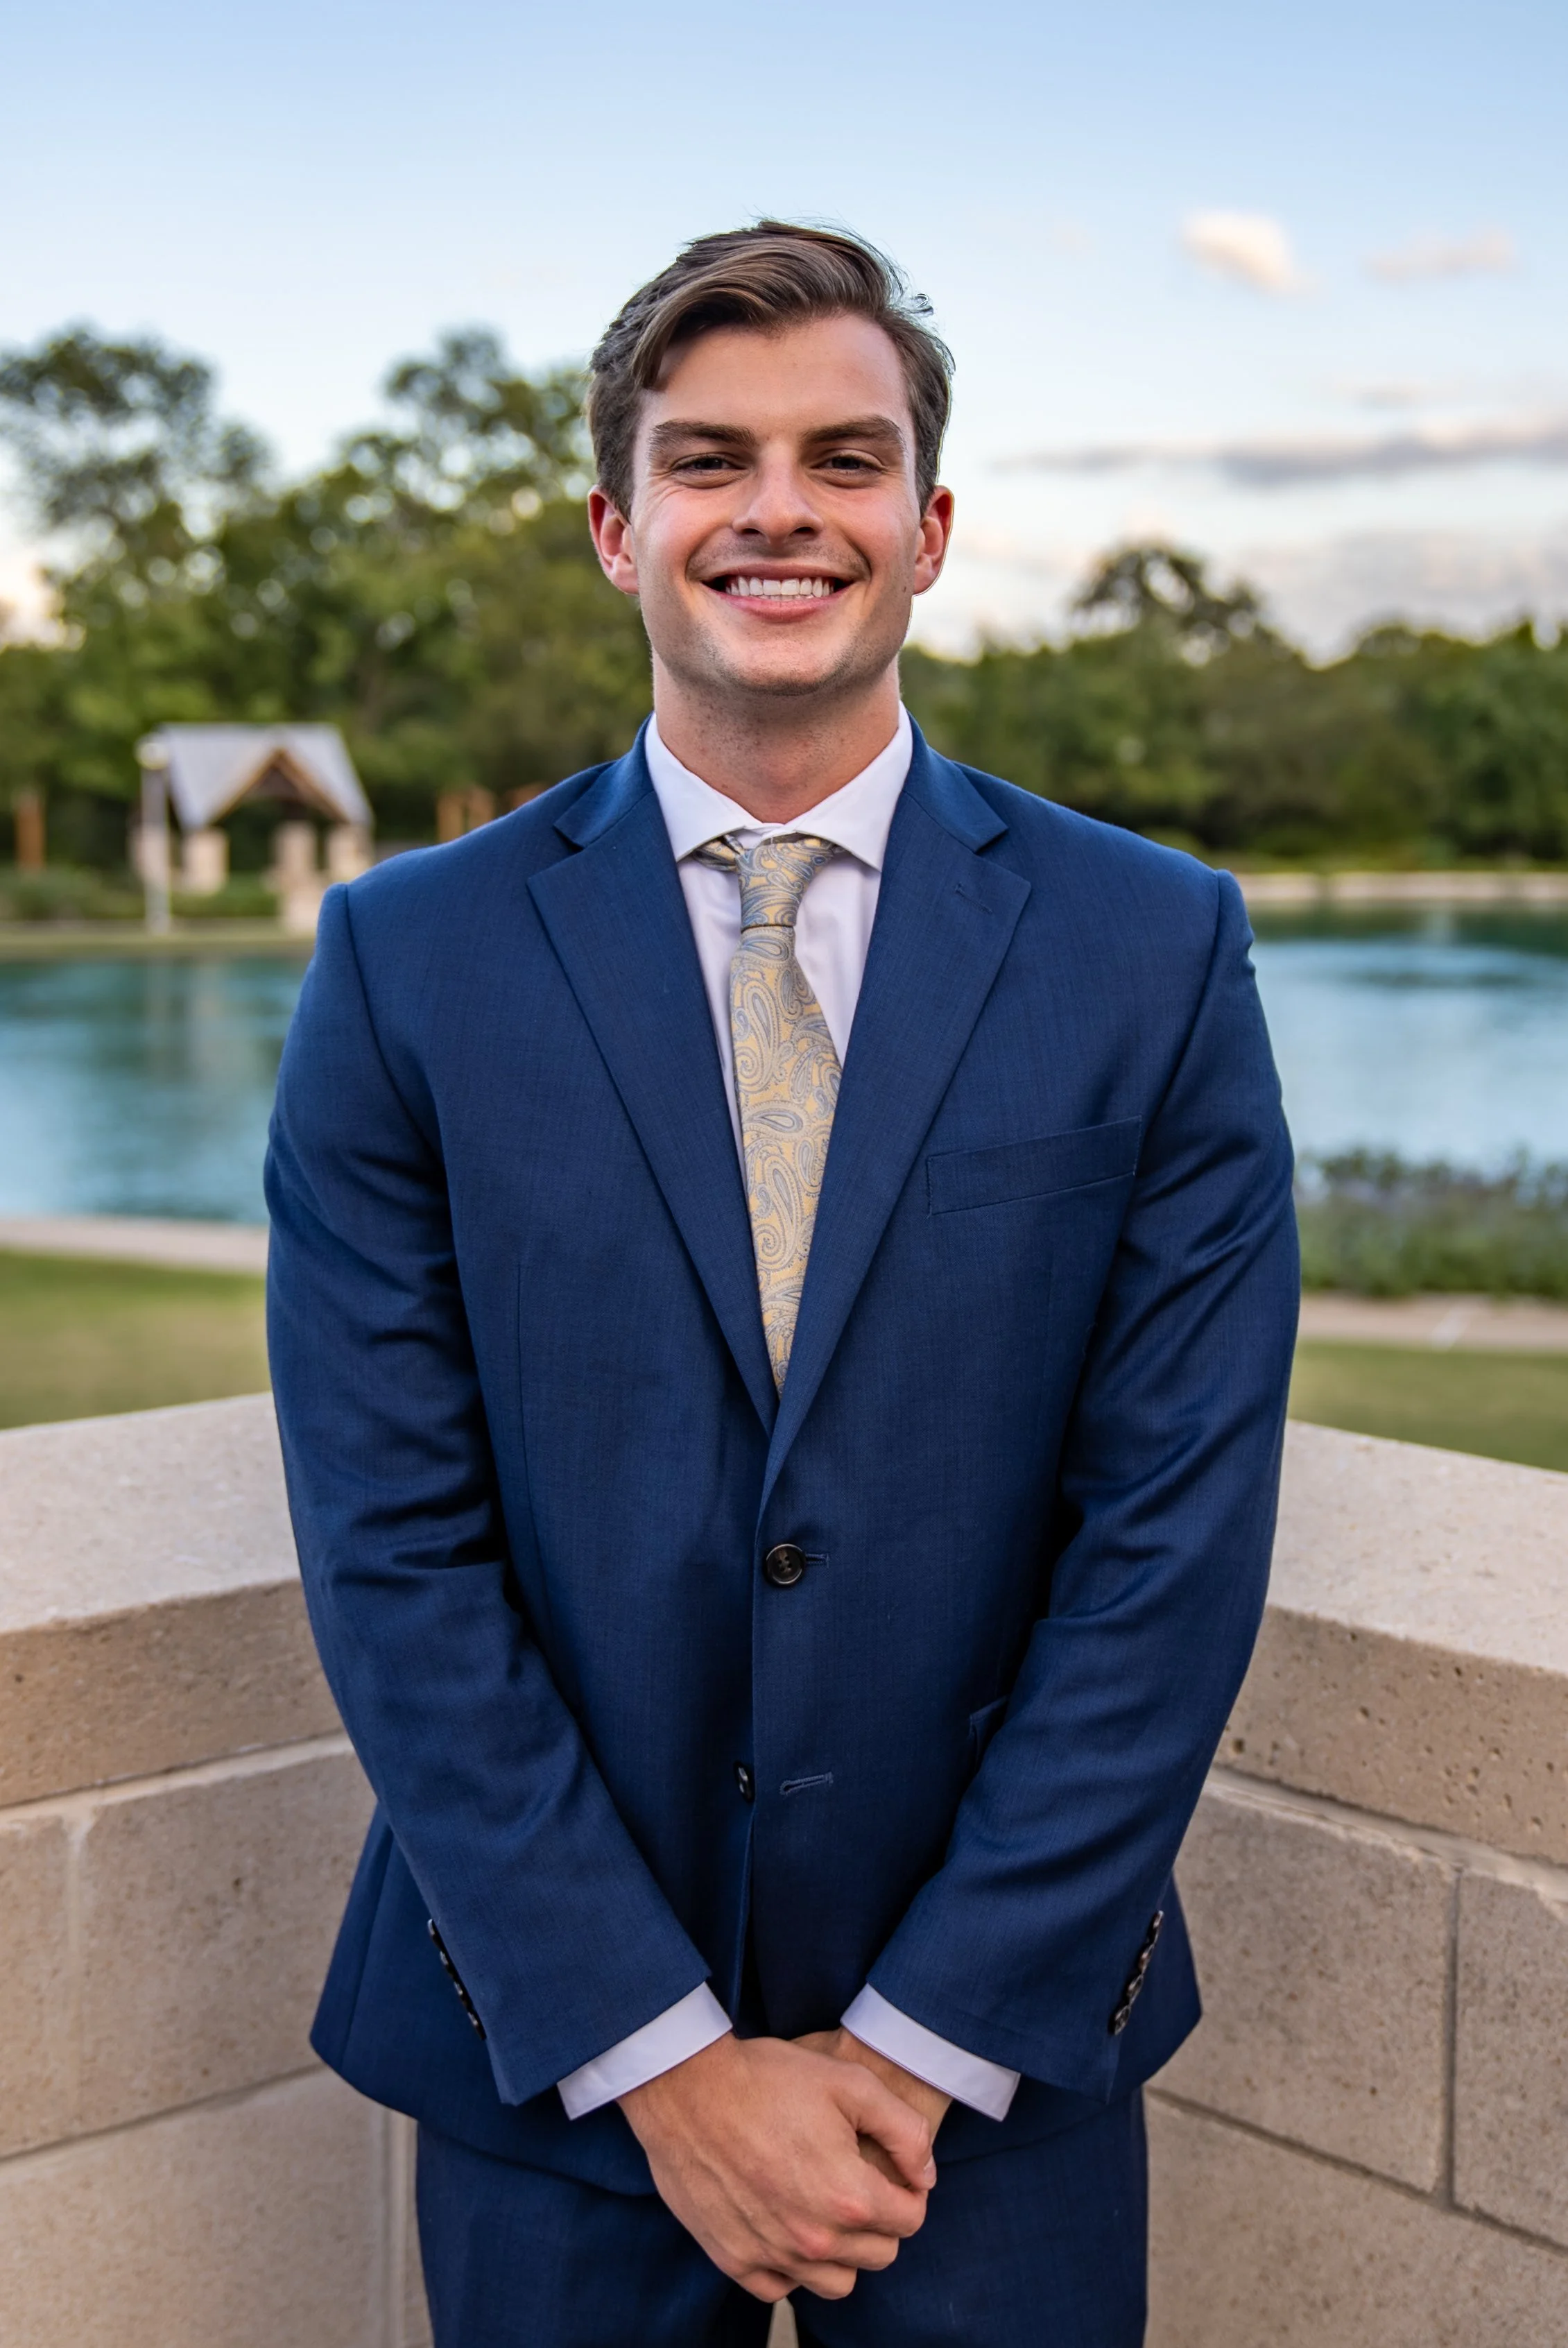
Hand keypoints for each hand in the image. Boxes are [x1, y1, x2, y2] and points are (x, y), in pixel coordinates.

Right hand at [619, 2031, 934, 2302]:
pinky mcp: (734, 2260)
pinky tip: (786, 2224)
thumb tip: (926, 2176)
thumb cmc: (770, 2078)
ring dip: (842, 2252)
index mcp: (850, 2197)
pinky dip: (791, 2267)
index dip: (909, 2191)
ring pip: (837, 2283)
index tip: (890, 2170)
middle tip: (857, 2182)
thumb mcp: (851, 2082)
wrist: (688, 2087)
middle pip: (879, 2255)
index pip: (910, 2220)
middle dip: (880, 2222)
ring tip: (824, 2207)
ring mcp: (772, 2255)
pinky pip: (782, 2288)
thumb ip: (906, 2132)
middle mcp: (814, 2239)